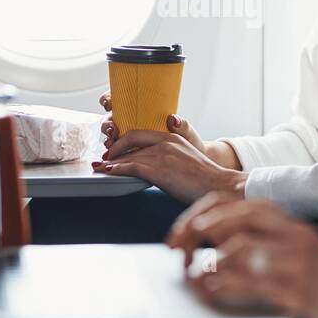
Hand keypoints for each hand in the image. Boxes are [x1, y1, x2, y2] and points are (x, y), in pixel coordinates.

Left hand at [98, 96, 240, 169]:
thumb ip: (170, 153)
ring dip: (110, 161)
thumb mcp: (186, 156)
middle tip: (104, 158)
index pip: (139, 133)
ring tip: (99, 167)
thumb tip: (156, 161)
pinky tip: (109, 172)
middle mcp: (165, 142)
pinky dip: (117, 169)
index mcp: (171, 137)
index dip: (123, 140)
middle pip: (130, 140)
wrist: (218, 185)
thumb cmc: (204, 177)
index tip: (114, 148)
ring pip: (128, 155)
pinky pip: (132, 167)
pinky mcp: (159, 170)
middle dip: (113, 149)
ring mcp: (162, 155)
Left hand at [167, 196, 317, 317]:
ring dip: (205, 265)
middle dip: (199, 231)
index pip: (246, 206)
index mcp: (297, 228)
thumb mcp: (303, 259)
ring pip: (237, 250)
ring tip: (192, 278)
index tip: (188, 228)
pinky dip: (220, 287)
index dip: (211, 214)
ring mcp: (297, 266)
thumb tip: (219, 249)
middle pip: (237, 220)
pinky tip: (209, 292)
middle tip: (179, 249)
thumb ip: (270, 248)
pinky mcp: (295, 295)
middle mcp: (298, 239)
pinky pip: (246, 284)